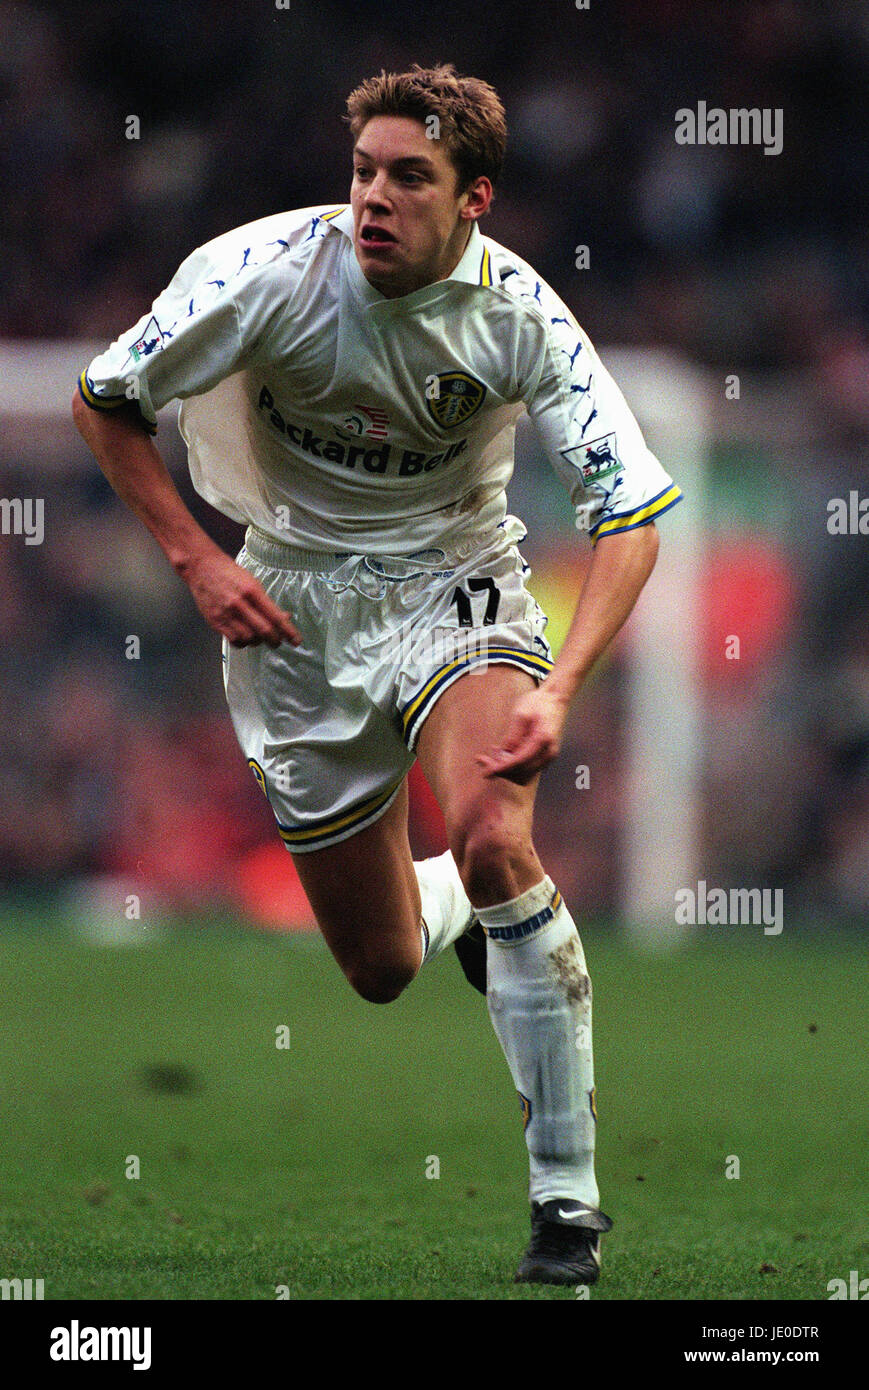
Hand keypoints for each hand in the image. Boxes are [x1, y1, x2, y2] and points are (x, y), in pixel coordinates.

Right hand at [181, 547, 300, 647]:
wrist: (201, 567)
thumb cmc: (230, 573)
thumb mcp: (252, 582)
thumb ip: (267, 602)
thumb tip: (285, 618)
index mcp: (252, 591)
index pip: (275, 617)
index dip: (288, 632)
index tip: (297, 641)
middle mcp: (239, 604)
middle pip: (264, 631)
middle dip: (275, 640)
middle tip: (278, 642)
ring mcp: (226, 614)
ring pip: (249, 639)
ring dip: (258, 642)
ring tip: (259, 636)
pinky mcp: (215, 622)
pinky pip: (234, 641)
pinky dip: (244, 642)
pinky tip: (245, 636)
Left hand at [475, 686, 568, 783]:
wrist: (554, 700)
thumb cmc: (538, 703)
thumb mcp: (521, 714)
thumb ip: (513, 735)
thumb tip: (504, 753)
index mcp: (543, 740)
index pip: (520, 761)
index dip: (501, 768)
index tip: (485, 772)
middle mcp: (548, 752)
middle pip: (521, 773)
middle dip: (501, 769)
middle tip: (483, 759)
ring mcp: (547, 757)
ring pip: (523, 776)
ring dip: (506, 770)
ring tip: (494, 752)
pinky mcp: (543, 758)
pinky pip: (526, 770)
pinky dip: (513, 767)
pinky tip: (503, 754)